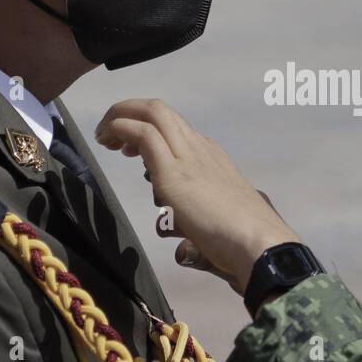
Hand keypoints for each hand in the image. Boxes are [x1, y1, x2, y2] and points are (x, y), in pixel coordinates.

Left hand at [95, 99, 300, 293]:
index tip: (129, 151)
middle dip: (128, 112)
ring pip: (151, 113)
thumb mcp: (216, 226)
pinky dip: (122, 129)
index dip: (146, 131)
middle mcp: (200, 149)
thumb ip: (197, 233)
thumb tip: (184, 250)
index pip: (174, 129)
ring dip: (120, 117)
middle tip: (108, 134)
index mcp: (211, 158)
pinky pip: (144, 134)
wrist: (258, 242)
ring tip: (103, 135)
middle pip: (160, 111)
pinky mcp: (175, 172)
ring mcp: (188, 157)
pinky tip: (110, 141)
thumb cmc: (243, 242)